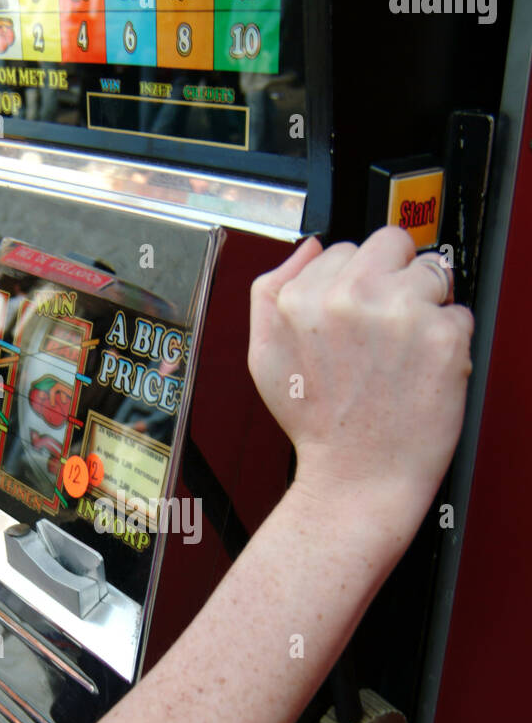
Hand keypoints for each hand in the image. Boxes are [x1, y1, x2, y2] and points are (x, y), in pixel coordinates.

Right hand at [248, 228, 473, 514]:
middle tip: (384, 326)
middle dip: (392, 277)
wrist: (356, 479)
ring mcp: (403, 314)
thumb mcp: (263, 356)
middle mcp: (352, 297)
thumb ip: (270, 291)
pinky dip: (448, 340)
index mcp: (304, 297)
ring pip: (431, 273)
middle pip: (392, 243)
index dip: (354, 282)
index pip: (345, 248)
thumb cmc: (317, 425)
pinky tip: (420, 370)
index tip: (355, 316)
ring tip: (402, 351)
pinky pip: (459, 314)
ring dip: (424, 305)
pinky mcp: (445, 336)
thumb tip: (308, 248)